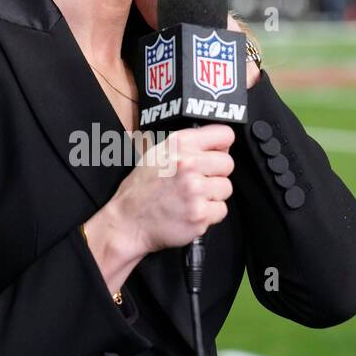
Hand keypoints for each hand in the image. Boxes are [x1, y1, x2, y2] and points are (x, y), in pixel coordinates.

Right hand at [107, 124, 235, 256]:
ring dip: (213, 195)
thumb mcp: (157, 154)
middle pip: (228, 163)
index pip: (225, 134)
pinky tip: (191, 211)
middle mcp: (188, 164)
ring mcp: (195, 190)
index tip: (217, 153)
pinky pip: (221, 210)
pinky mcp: (199, 214)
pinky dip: (209, 214)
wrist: (128, 222)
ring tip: (191, 198)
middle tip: (197, 182)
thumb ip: (189, 146)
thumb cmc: (141, 190)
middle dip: (216, 174)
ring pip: (226, 188)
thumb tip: (221, 145)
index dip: (222, 145)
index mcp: (179, 145)